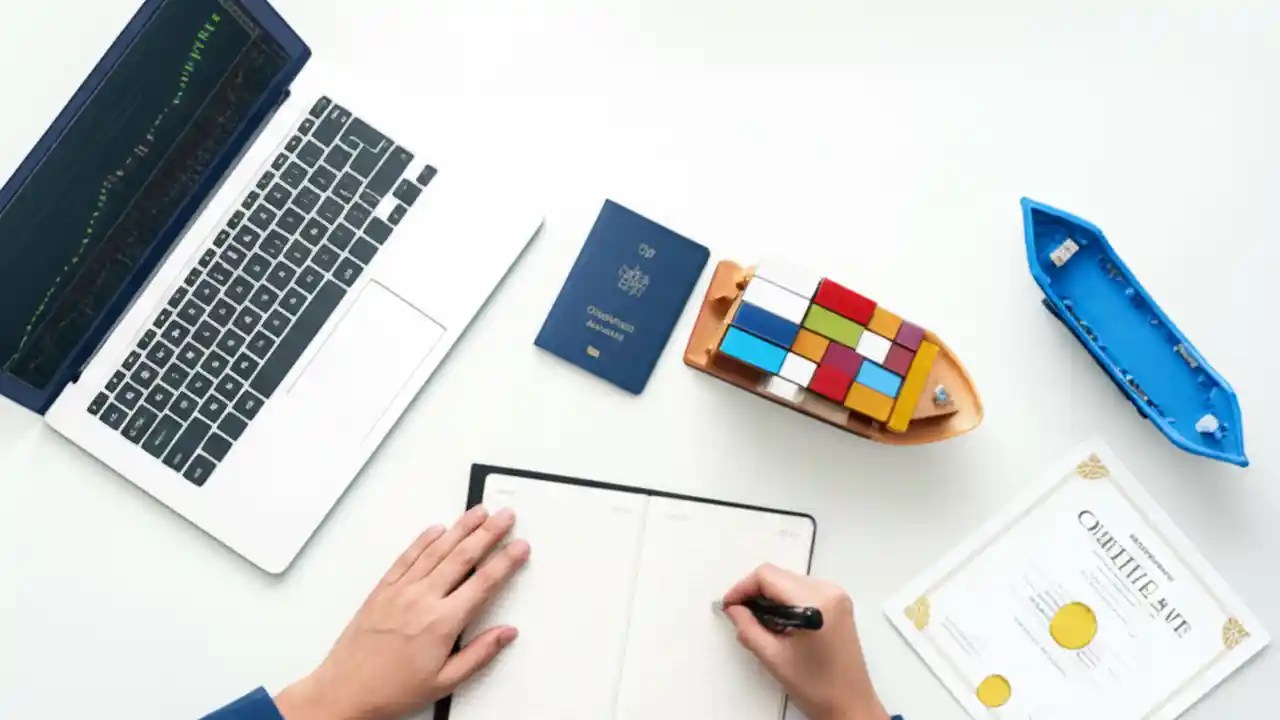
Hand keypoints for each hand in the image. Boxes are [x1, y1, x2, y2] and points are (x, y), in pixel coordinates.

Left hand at [275, 506, 529, 719]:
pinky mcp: (382, 590)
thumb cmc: (391, 690)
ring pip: (436, 550)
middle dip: (488, 532)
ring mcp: (400, 591)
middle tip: (505, 516)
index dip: (506, 561)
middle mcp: (422, 600)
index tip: (519, 547)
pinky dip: (423, 540)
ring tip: (477, 513)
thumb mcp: (445, 682)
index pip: (484, 583)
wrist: (344, 692)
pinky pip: (406, 557)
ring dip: (460, 528)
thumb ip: (479, 654)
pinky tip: (436, 530)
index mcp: (442, 623)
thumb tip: (505, 634)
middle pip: (463, 557)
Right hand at [723, 565, 888, 719]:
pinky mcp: (839, 605)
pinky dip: (786, 602)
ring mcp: (837, 597)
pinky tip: (780, 625)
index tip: (730, 605)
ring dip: (770, 598)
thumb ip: (748, 628)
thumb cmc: (819, 688)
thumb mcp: (774, 657)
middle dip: (755, 594)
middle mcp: (829, 591)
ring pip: (789, 581)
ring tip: (762, 625)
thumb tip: (734, 610)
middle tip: (740, 616)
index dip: (742, 588)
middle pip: (779, 576)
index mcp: (815, 602)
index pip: (767, 576)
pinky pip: (803, 590)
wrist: (851, 705)